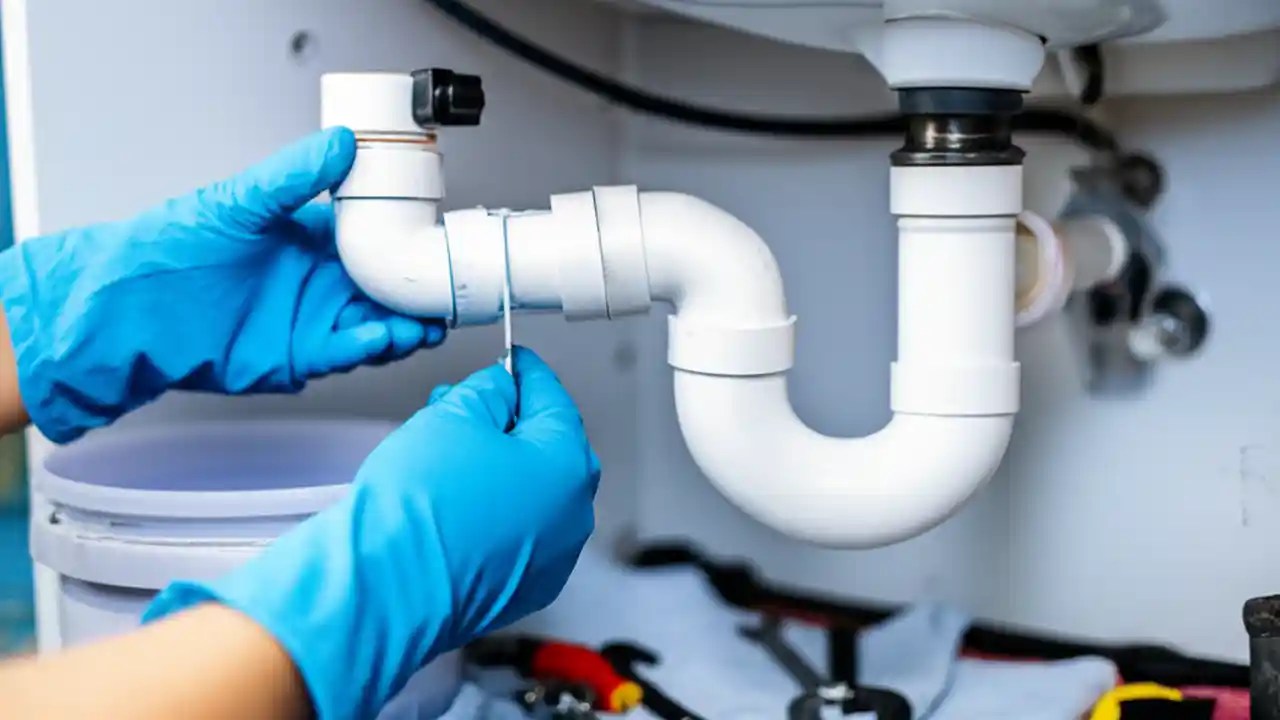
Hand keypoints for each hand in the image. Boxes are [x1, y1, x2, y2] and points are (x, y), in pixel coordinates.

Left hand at [0, 128, 444, 442]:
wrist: (130, 309)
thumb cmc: (172, 248)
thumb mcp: (241, 200)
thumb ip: (294, 175)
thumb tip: (339, 143)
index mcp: (310, 243)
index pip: (374, 240)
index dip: (407, 242)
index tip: (433, 240)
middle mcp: (316, 284)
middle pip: (385, 290)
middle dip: (417, 294)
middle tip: (443, 292)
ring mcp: (309, 323)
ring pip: (373, 327)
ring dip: (402, 325)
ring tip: (424, 322)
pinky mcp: (296, 358)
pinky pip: (341, 355)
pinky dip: (365, 348)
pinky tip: (380, 337)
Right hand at [144, 347, 600, 719]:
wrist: (389, 587)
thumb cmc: (419, 509)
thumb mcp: (454, 415)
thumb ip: (488, 391)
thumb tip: (500, 387)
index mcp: (567, 465)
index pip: (553, 399)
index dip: (525, 373)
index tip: (513, 362)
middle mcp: (572, 514)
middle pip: (546, 446)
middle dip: (504, 419)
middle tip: (464, 403)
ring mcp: (552, 556)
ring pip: (532, 490)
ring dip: (498, 463)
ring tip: (447, 449)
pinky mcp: (524, 586)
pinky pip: (517, 531)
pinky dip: (494, 508)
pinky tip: (456, 497)